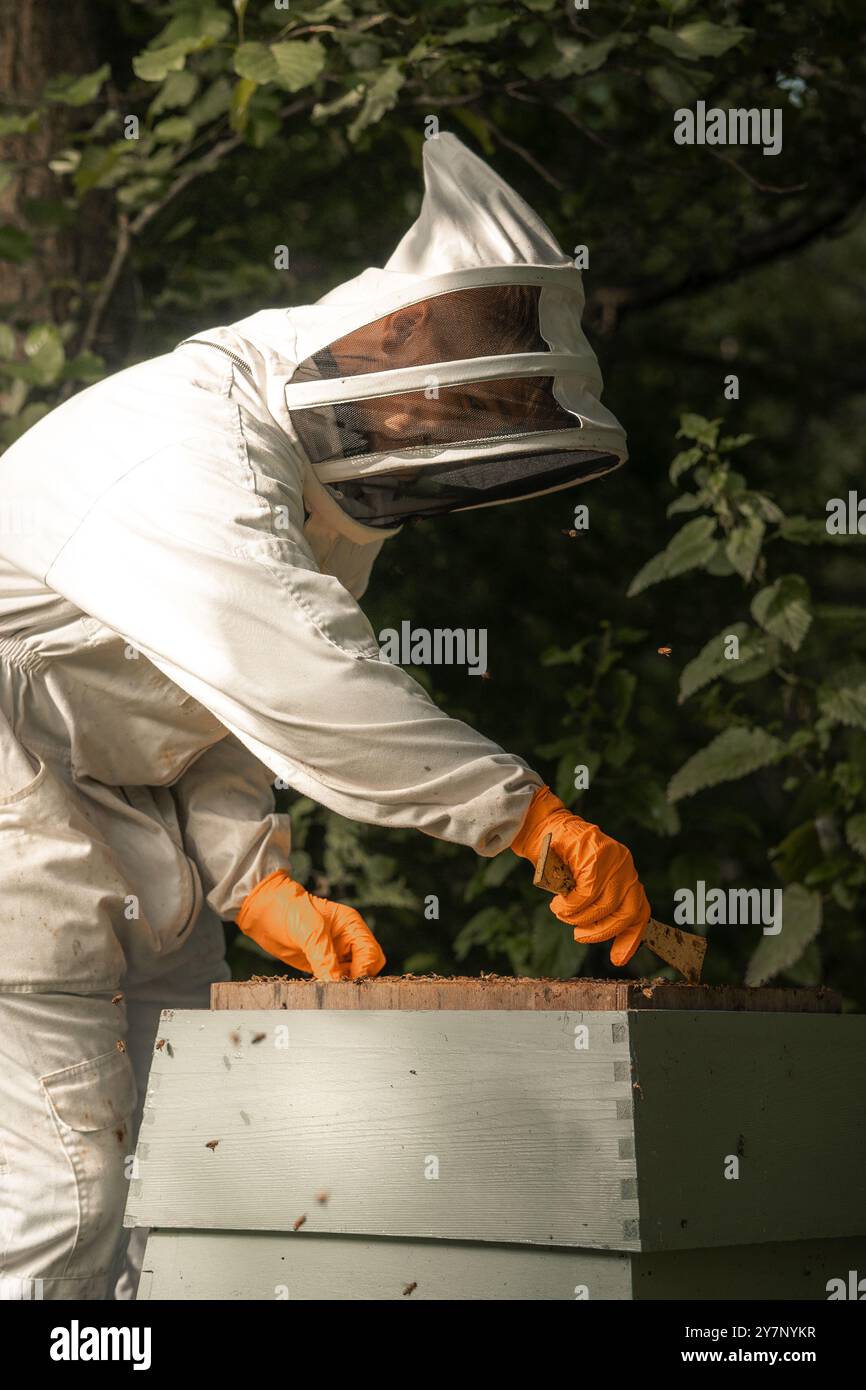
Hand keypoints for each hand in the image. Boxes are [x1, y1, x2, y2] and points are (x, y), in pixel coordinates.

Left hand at [235, 870, 385, 980]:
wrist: (261, 909)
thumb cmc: (286, 909)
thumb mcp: (308, 931)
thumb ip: (325, 958)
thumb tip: (335, 984)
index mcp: (351, 926)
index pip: (371, 954)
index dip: (362, 970)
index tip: (344, 981)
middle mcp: (347, 940)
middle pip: (368, 968)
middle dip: (356, 979)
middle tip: (336, 986)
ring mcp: (334, 953)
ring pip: (351, 977)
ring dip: (341, 985)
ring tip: (323, 987)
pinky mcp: (321, 963)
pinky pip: (334, 980)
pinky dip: (329, 987)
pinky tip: (317, 986)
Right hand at [511, 785, 649, 965]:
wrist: (542, 826)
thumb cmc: (560, 859)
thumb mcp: (583, 883)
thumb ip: (596, 902)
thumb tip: (599, 930)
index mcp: (625, 874)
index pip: (640, 911)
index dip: (630, 939)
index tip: (617, 959)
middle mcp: (625, 866)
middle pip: (627, 912)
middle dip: (602, 931)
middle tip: (579, 935)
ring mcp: (614, 859)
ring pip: (604, 905)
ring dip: (579, 918)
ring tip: (561, 913)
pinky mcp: (596, 855)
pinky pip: (588, 893)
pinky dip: (571, 905)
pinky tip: (558, 905)